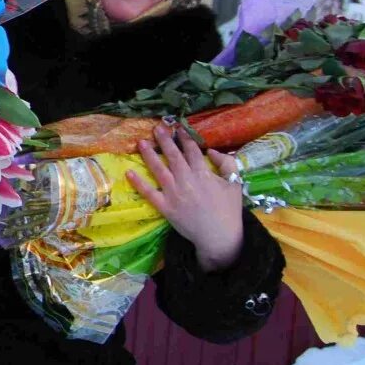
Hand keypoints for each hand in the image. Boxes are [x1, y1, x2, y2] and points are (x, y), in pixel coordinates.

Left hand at [130, 126, 244, 272]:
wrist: (219, 236)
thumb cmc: (229, 210)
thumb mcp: (235, 183)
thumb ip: (226, 163)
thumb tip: (212, 150)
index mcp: (203, 174)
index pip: (191, 151)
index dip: (184, 138)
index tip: (178, 128)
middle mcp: (186, 180)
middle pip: (173, 156)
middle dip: (164, 140)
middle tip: (156, 128)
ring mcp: (173, 193)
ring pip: (159, 169)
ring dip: (149, 155)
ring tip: (141, 142)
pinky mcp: (165, 207)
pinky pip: (149, 193)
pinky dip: (139, 183)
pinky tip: (129, 172)